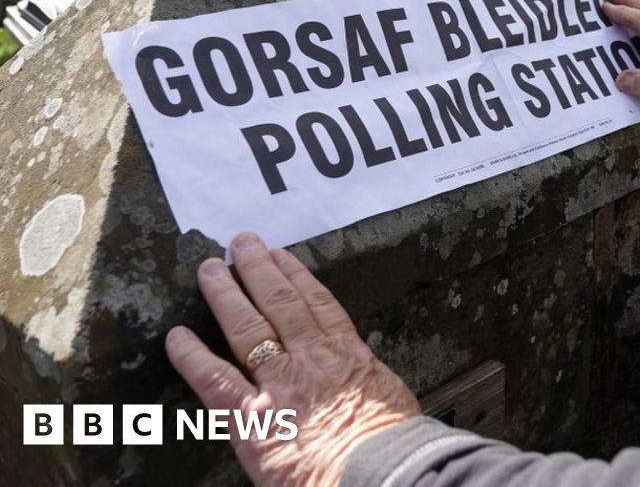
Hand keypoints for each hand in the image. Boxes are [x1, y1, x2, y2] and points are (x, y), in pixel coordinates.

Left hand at [165, 232, 420, 486]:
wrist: (381, 472)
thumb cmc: (394, 446)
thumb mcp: (391, 401)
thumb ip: (367, 386)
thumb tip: (366, 389)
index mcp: (349, 356)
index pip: (319, 305)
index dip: (298, 276)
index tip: (283, 255)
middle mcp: (311, 359)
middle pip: (280, 303)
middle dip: (258, 269)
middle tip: (241, 244)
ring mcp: (279, 385)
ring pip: (248, 328)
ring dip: (226, 294)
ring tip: (209, 269)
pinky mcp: (251, 418)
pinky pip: (214, 380)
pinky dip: (192, 356)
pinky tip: (176, 337)